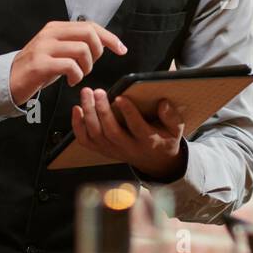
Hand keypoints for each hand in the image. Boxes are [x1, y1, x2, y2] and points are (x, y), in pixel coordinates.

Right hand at [10, 21, 126, 105]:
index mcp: (56, 28)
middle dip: (99, 51)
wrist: (9, 81)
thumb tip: (101, 43)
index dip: (109, 37)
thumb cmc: (37, 68)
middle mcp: (50, 34)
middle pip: (88, 33)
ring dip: (87, 66)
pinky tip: (71, 80)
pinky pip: (70, 66)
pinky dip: (77, 76)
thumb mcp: (57, 50)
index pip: (90, 25)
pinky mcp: (40, 64)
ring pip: (82, 49)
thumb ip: (75, 43)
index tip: (121, 49)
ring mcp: (44, 48)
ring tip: (79, 74)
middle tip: (92, 64)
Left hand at [70, 88, 185, 180]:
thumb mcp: (175, 130)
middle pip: (110, 131)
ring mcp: (113, 150)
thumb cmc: (164, 139)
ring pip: (96, 135)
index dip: (128, 113)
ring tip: (87, 94)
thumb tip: (163, 103)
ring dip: (89, 113)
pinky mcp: (103, 150)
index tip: (121, 98)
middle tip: (99, 91)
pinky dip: (78, 126)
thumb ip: (172, 117)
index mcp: (147, 141)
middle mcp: (127, 148)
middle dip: (102, 110)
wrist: (155, 161)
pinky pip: (86, 141)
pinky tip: (77, 109)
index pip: (136, 127)